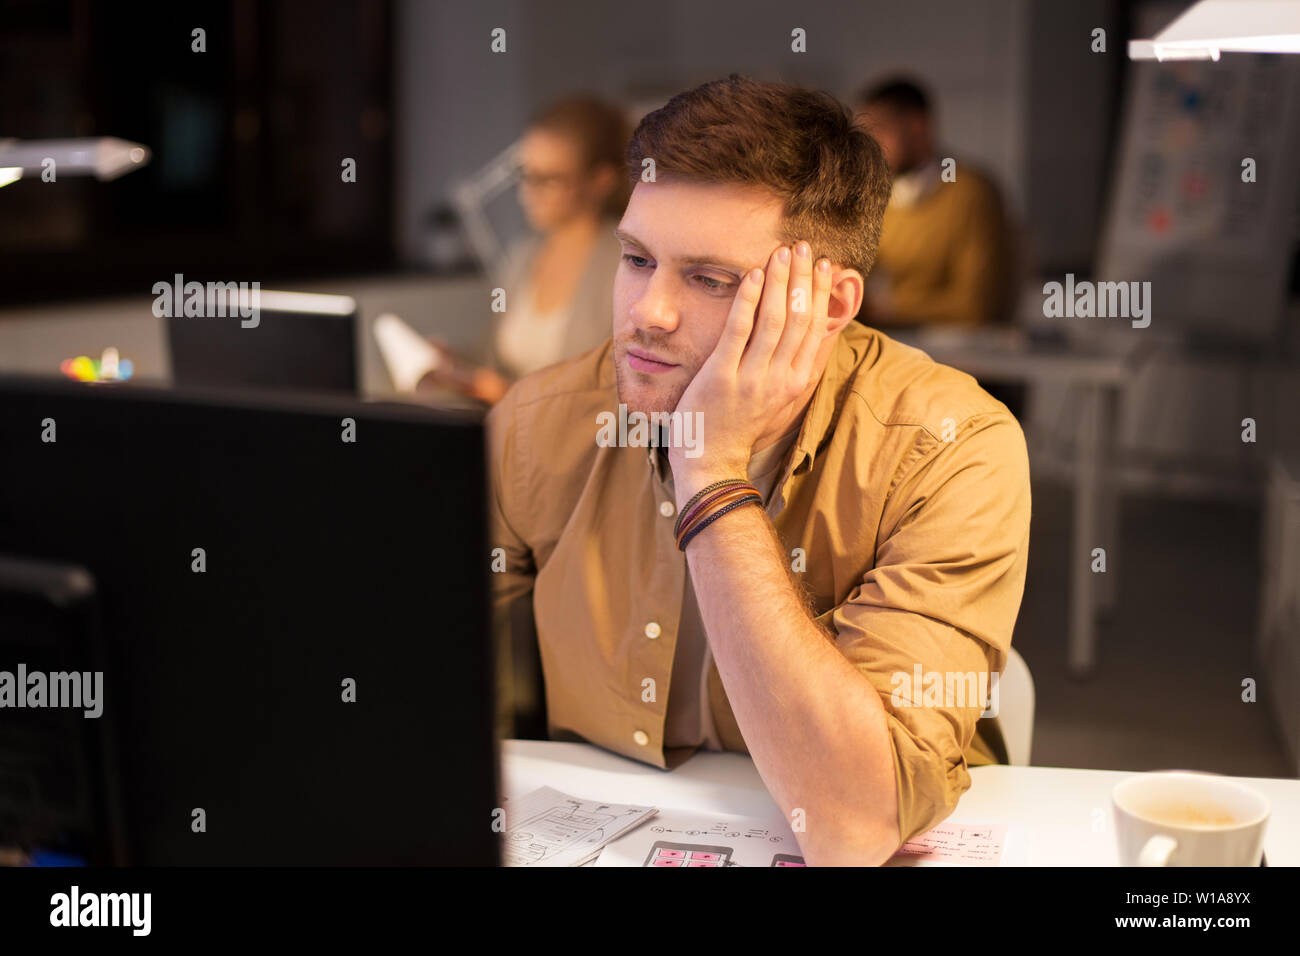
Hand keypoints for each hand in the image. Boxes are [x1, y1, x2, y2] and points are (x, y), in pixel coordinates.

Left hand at [667, 240, 832, 494]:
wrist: (711, 463)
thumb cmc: (740, 427)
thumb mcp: (779, 398)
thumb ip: (796, 367)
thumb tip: (815, 333)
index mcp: (795, 382)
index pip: (814, 328)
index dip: (820, 293)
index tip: (823, 264)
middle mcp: (779, 379)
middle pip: (799, 318)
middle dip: (802, 277)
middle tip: (803, 245)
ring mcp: (751, 379)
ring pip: (774, 320)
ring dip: (780, 281)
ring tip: (781, 252)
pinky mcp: (721, 377)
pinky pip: (739, 331)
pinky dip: (748, 300)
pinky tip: (753, 275)